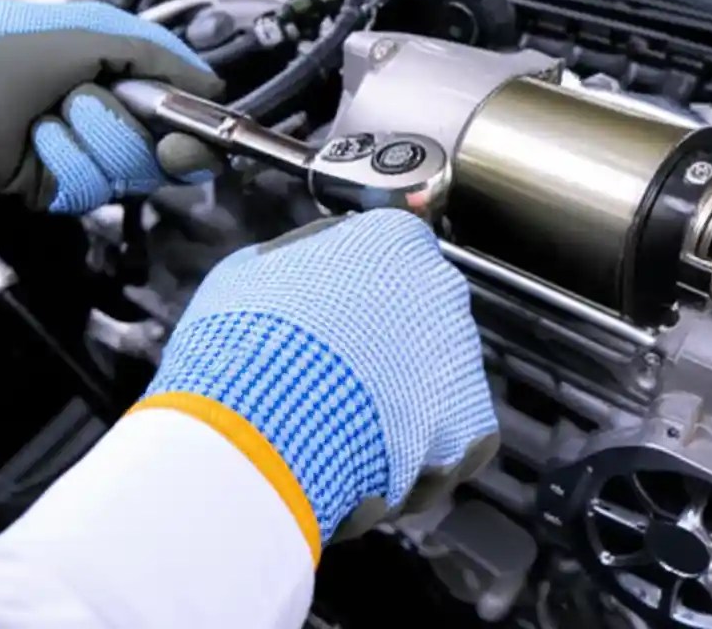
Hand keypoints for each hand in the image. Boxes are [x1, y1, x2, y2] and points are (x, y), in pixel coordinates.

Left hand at [0, 0, 224, 212]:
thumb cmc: (21, 45)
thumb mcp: (102, 33)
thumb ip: (164, 58)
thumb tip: (213, 89)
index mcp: (131, 100)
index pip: (186, 138)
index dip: (196, 146)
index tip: (188, 140)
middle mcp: (115, 137)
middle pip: (160, 162)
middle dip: (125, 127)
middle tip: (91, 101)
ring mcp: (88, 167)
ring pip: (124, 174)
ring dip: (89, 131)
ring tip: (53, 108)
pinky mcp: (59, 192)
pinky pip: (86, 187)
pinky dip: (61, 153)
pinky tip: (37, 134)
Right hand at [137, 210, 498, 555]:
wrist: (258, 430)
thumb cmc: (241, 347)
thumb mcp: (252, 273)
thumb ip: (300, 261)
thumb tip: (312, 263)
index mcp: (393, 239)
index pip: (395, 262)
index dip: (360, 305)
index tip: (333, 334)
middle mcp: (442, 287)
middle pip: (421, 325)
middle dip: (387, 358)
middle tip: (334, 391)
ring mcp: (462, 356)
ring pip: (437, 388)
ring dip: (401, 412)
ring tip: (341, 438)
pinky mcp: (471, 426)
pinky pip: (454, 447)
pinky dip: (419, 466)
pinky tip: (370, 472)